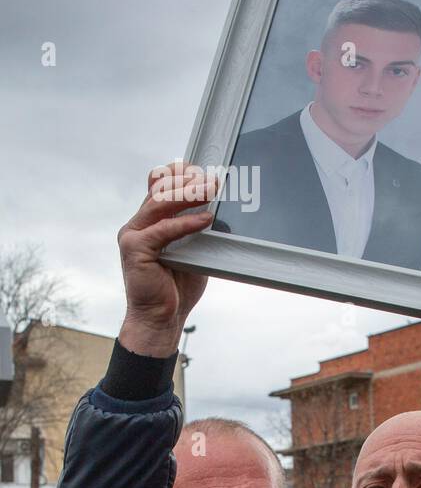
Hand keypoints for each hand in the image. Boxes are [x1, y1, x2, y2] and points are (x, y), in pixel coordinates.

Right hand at [117, 162, 213, 356]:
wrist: (162, 317)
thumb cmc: (178, 286)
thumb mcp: (194, 251)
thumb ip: (199, 230)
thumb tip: (221, 211)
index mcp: (150, 221)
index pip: (160, 186)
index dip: (180, 174)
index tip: (205, 170)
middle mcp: (138, 224)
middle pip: (160, 189)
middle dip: (188, 181)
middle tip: (214, 179)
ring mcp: (132, 235)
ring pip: (159, 204)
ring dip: (187, 195)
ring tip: (211, 190)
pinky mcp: (134, 249)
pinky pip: (161, 230)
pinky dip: (185, 223)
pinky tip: (205, 220)